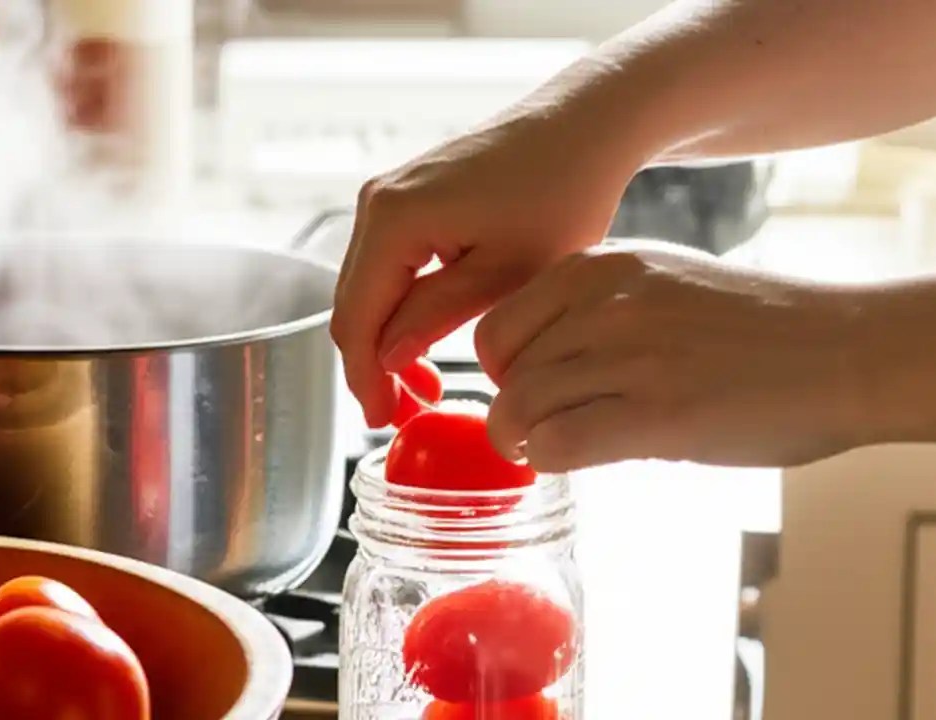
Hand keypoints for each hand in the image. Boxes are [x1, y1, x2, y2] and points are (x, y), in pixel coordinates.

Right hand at [331, 96, 647, 426]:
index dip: (365, 380)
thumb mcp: (505, 275)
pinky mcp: (408, 197)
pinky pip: (387, 265)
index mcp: (393, 219)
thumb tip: (385, 360)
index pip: (355, 319)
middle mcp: (376, 202)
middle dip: (374, 366)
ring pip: (367, 289)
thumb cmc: (560, 194)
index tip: (386, 421)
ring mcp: (388, 196)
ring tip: (427, 387)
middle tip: (409, 415)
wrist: (583, 128)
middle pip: (352, 305)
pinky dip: (400, 308)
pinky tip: (430, 340)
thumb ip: (436, 317)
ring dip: (388, 340)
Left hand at [476, 241, 863, 470]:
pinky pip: (557, 444)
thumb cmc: (763, 326)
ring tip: (549, 451)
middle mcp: (606, 300)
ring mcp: (630, 354)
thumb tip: (541, 358)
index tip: (530, 391)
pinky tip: (577, 462)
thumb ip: (599, 306)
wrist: (850, 349)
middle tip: (536, 431)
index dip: (504, 370)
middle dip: (509, 410)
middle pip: (501, 371)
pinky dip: (551, 462)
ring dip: (525, 442)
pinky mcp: (658, 414)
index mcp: (603, 264)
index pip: (497, 324)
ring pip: (519, 409)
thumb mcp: (665, 282)